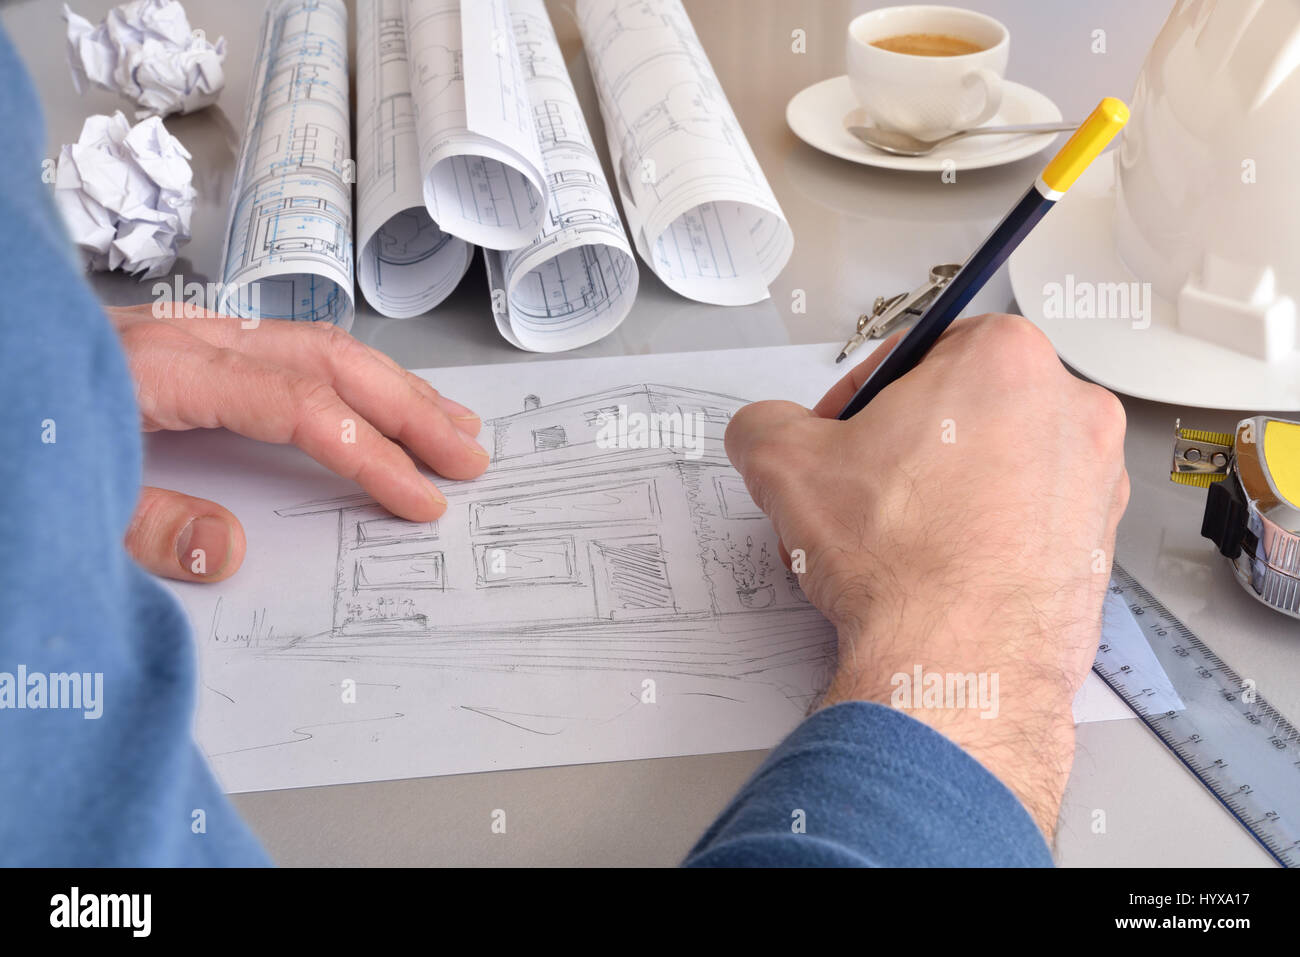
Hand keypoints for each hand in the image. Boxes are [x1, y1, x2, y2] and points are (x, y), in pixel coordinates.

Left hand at [108, 305, 490, 582]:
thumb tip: (231, 549)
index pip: (300, 405)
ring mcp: (194, 331)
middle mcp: (191, 337)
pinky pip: (295, 346)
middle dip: (411, 411)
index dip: (372, 452)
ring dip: (395, 386)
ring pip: (321, 344)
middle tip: (467, 457)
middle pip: (331, 361)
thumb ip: (143, 525)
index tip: (419, 497)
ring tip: (452, 424)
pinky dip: (354, 374)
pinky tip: (379, 396)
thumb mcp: (60, 496)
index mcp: (163, 369)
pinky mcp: (192, 339)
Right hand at [723, 314, 1128, 834]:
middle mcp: (1070, 408)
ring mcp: (1097, 481)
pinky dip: (983, 537)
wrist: (958, 664)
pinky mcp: (1100, 547)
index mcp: (1006, 358)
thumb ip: (766, 422)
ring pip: (997, 467)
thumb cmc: (896, 554)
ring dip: (942, 493)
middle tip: (858, 491)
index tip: (837, 437)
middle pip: (963, 409)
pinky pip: (1027, 523)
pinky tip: (936, 573)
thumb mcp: (784, 463)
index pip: (916, 353)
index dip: (859, 398)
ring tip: (892, 540)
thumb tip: (766, 429)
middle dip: (904, 447)